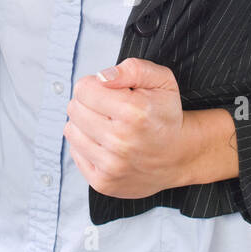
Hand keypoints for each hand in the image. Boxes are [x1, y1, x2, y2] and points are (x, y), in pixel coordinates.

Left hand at [63, 57, 236, 197]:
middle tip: (108, 109)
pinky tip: (105, 144)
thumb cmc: (166, 116)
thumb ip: (133, 69)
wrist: (179, 156)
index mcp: (134, 113)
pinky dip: (86, 145)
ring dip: (85, 124)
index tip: (108, 92)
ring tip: (106, 126)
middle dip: (88, 103)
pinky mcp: (103, 182)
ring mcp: (111, 166)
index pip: (83, 89)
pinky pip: (74, 152)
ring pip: (71, 130)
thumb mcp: (162, 81)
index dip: (94, 85)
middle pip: (74, 108)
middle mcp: (121, 142)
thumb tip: (102, 76)